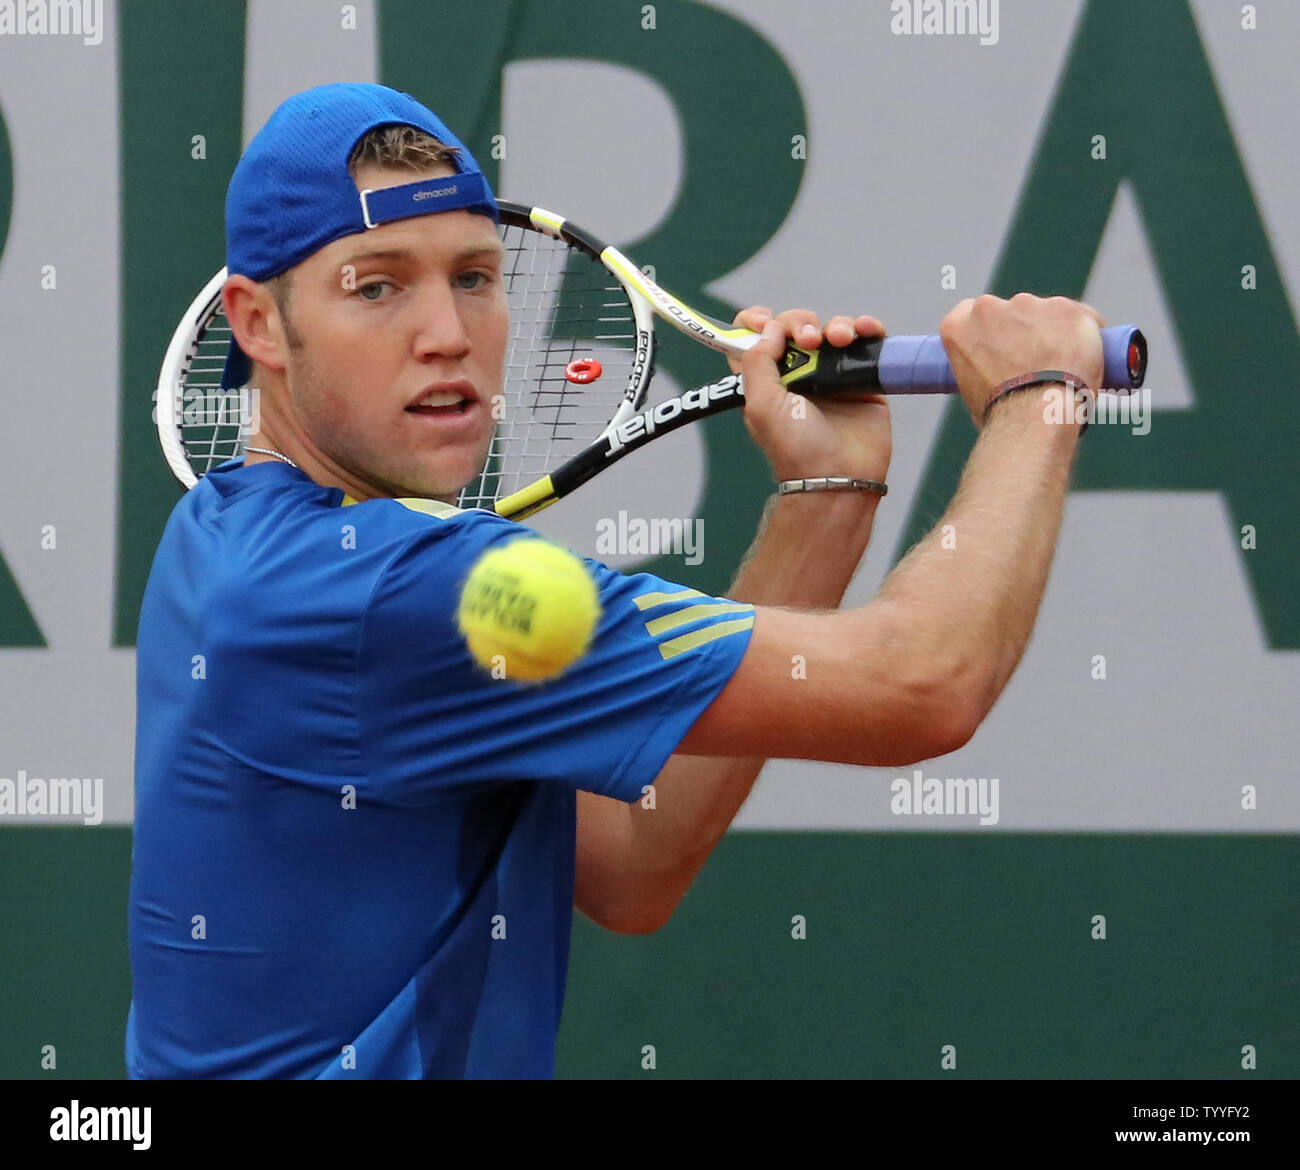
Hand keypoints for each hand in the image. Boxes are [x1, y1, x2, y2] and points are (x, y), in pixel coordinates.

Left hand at [727, 307, 891, 484]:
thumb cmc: (796, 449)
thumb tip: (769, 328)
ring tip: (841, 340)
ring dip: (837, 325)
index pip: (751, 338)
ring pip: (830, 330)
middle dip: (800, 323)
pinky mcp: (862, 379)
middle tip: (809, 341)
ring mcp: (830, 375)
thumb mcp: (762, 406)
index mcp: (765, 380)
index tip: (765, 322)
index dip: (754, 323)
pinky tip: (866, 331)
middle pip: (794, 327)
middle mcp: (796, 374)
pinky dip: (866, 329)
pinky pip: (864, 342)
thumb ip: (757, 362)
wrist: (840, 476)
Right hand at [939, 293, 1105, 427]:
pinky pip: (1081, 316)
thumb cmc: (1001, 415)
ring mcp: (1028, 304)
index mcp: (957, 326)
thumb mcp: (972, 389)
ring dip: (1054, 331)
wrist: (1033, 417)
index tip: (1002, 346)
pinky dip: (1086, 334)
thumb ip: (983, 365)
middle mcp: (988, 307)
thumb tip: (1001, 374)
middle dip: (1024, 329)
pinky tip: (1085, 360)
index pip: (971, 313)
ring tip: (1062, 368)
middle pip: (1011, 310)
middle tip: (1036, 362)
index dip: (991, 330)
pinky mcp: (1065, 308)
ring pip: (1047, 312)